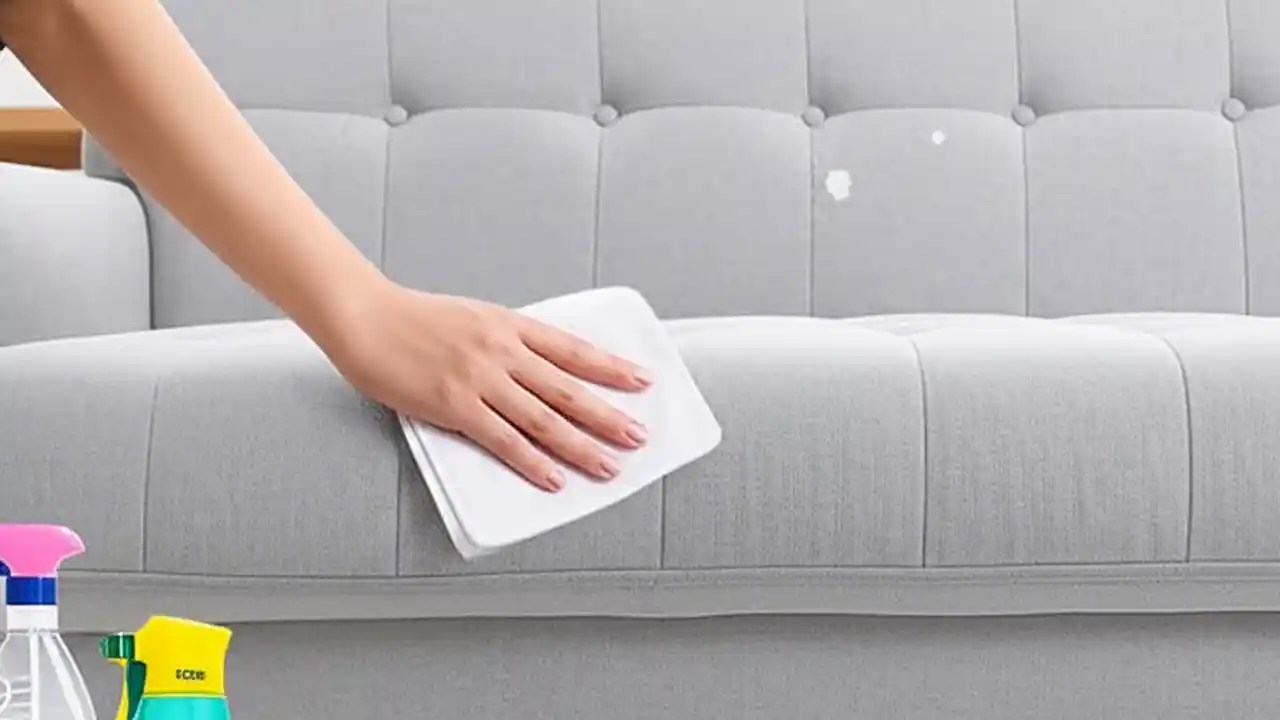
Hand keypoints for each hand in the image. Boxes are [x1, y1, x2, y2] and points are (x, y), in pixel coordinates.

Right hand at [318, 280, 652, 491]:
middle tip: (639, 435)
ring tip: (610, 465)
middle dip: (608, 415)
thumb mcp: (474, 317)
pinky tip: (554, 479)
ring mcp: (480, 378)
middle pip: (567, 389)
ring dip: (580, 446)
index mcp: (510, 324)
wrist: (366, 317)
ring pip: (543, 419)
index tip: (643, 381)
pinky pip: (503, 440)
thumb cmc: (415, 319)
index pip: (573, 349)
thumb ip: (508, 341)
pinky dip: (532, 462)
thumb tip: (541, 369)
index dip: (611, 368)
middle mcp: (502, 350)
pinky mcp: (455, 405)